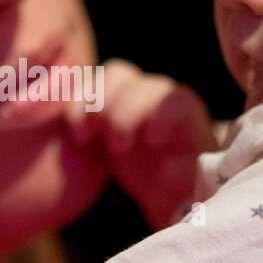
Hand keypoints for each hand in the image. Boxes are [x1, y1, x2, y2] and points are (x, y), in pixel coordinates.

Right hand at [66, 59, 218, 229]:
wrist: (166, 180)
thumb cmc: (183, 182)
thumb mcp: (187, 185)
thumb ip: (182, 176)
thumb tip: (167, 167)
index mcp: (186, 113)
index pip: (176, 101)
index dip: (161, 115)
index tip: (151, 142)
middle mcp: (158, 97)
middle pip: (136, 84)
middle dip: (119, 112)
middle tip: (118, 148)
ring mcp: (130, 95)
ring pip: (112, 77)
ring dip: (92, 104)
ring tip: (85, 139)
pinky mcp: (104, 103)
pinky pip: (86, 89)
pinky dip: (74, 107)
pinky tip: (78, 139)